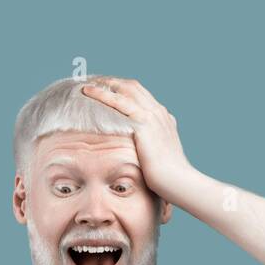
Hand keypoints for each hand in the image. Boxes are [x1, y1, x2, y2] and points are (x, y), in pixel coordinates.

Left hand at [79, 77, 196, 203]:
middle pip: (132, 87)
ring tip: (86, 84)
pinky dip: (102, 94)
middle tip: (92, 82)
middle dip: (112, 82)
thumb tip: (136, 155)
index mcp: (163, 118)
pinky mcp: (144, 123)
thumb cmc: (167, 177)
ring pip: (125, 89)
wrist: (178, 181)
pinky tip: (87, 92)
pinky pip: (119, 102)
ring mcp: (152, 115)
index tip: (105, 90)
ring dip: (104, 83)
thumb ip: (148, 149)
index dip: (121, 89)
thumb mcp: (158, 157)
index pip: (140, 95)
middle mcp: (158, 112)